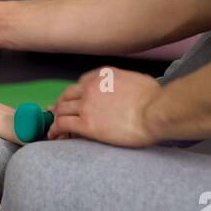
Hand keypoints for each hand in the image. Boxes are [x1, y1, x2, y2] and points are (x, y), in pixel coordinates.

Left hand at [47, 66, 163, 147]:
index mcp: (104, 74)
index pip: (82, 83)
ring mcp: (87, 105)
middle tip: (58, 113)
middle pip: (67, 95)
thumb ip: (126, 83)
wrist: (156, 111)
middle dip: (61, 104)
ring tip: (54, 127)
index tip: (74, 101)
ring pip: (62, 109)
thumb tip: (130, 90)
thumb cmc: (155, 99)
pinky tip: (54, 135)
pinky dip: (55, 129)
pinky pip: (62, 124)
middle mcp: (91, 87)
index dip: (76, 94)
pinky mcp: (86, 124)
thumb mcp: (138, 80)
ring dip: (56, 118)